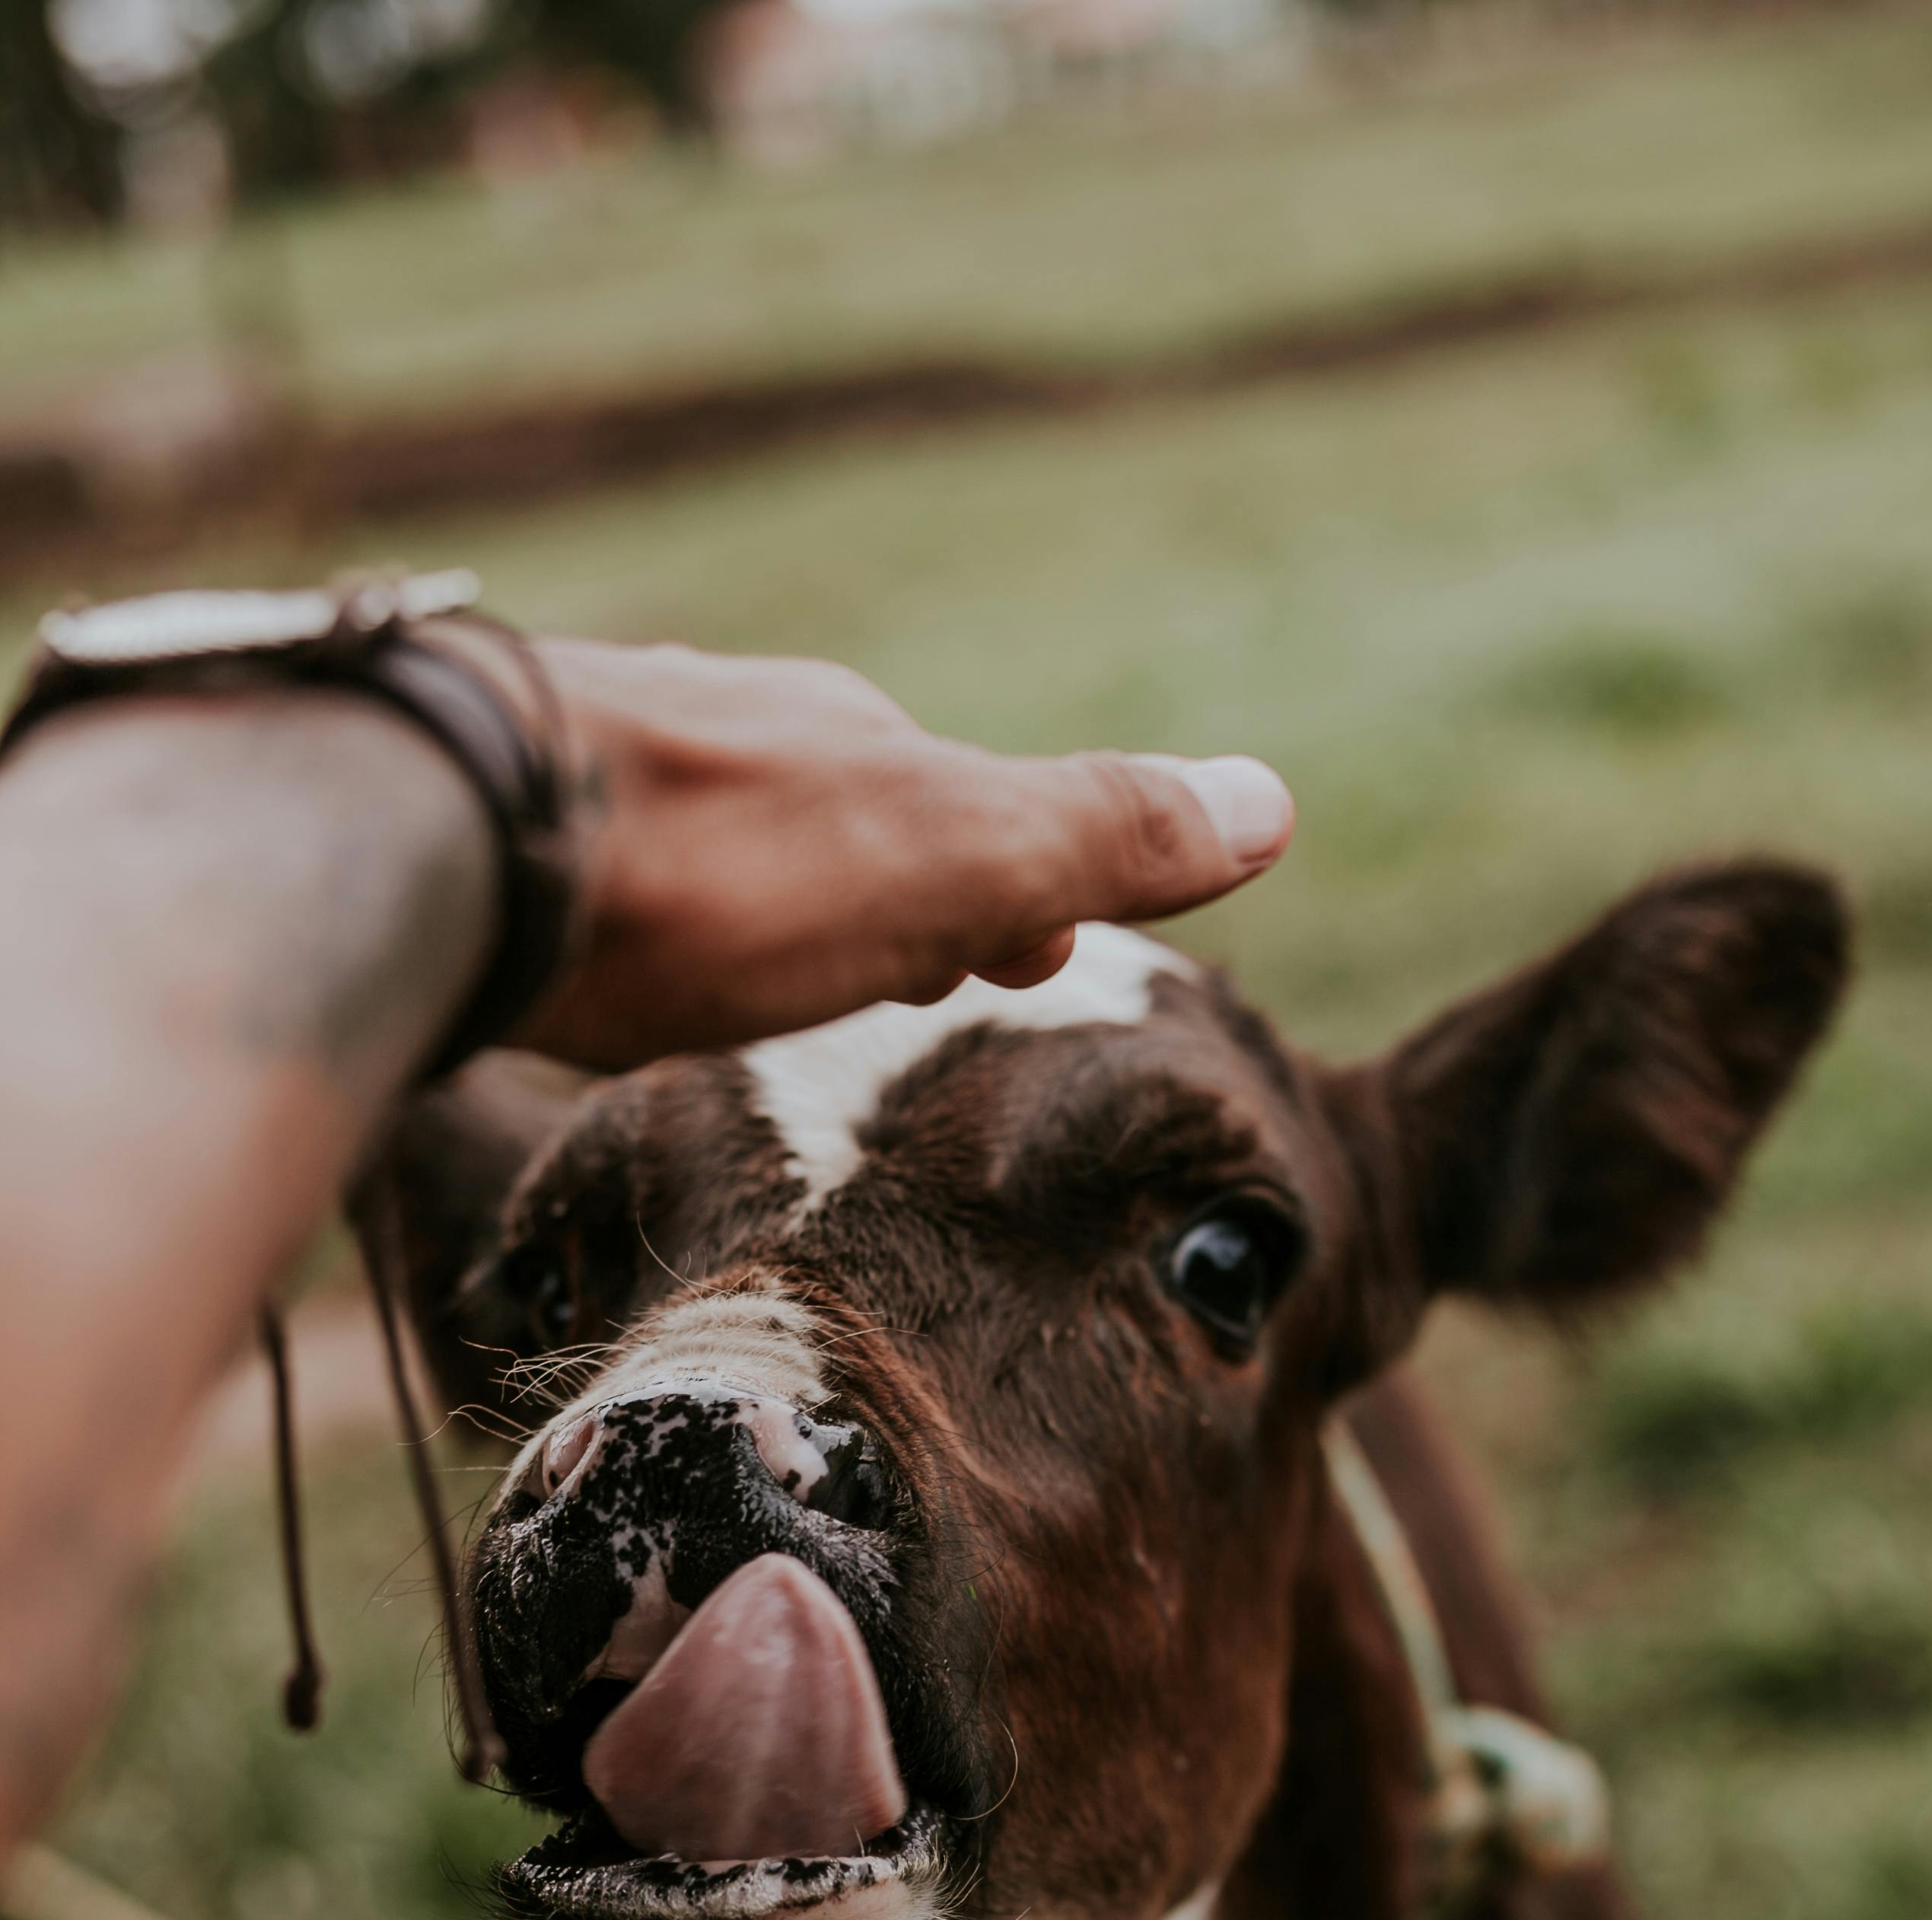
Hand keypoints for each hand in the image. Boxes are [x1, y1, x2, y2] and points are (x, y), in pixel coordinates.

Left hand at [505, 641, 1294, 1068]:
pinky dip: (644, 898)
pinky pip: (605, 857)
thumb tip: (1274, 800)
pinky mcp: (498, 814)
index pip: (969, 820)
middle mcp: (736, 727)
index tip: (1031, 960)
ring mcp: (611, 756)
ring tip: (764, 972)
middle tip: (918, 973)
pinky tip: (607, 942)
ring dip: (768, 893)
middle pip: (845, 817)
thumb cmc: (714, 869)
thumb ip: (1093, 835)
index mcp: (853, 743)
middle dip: (895, 893)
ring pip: (721, 827)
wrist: (450, 838)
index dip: (1015, 894)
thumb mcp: (943, 861)